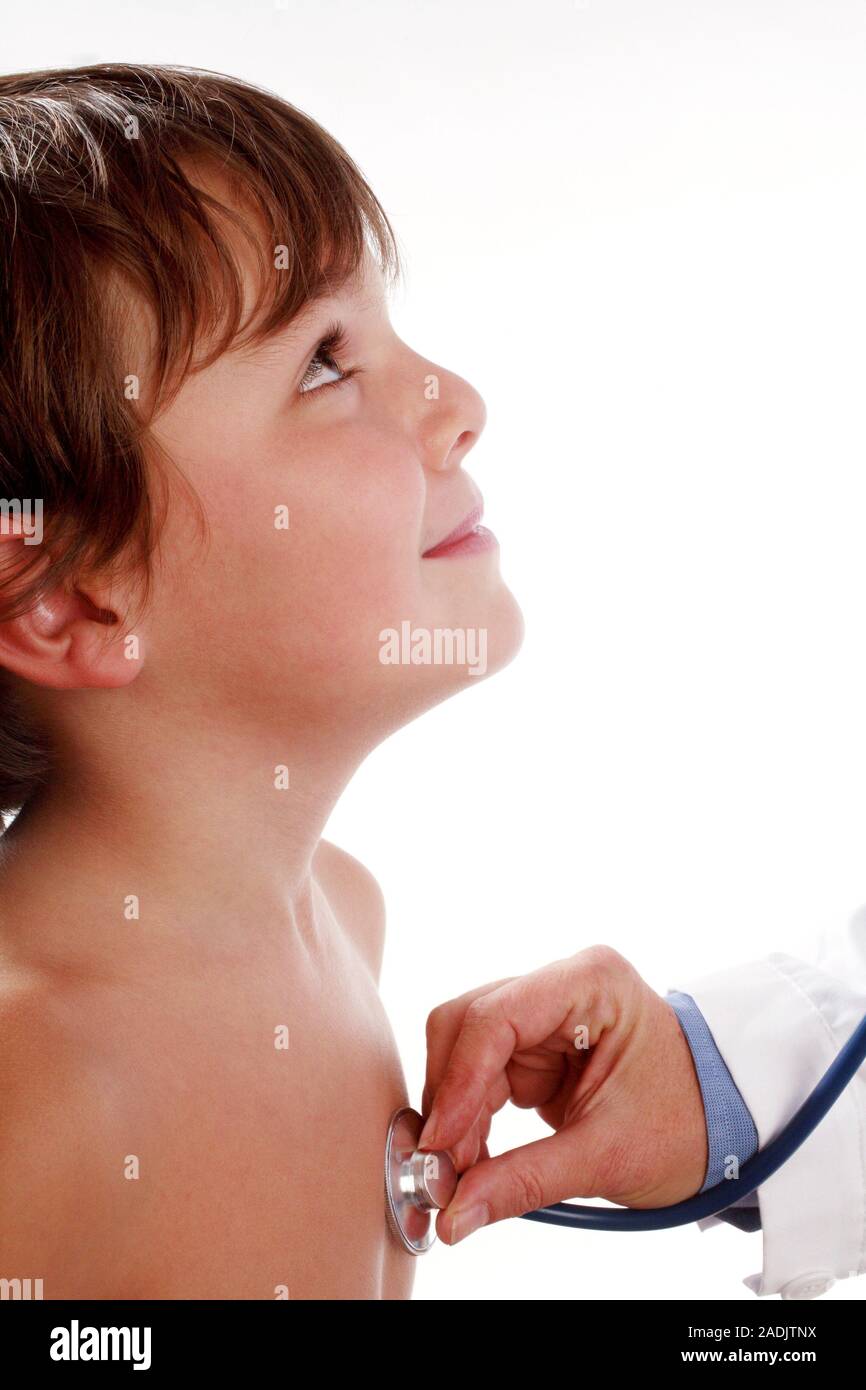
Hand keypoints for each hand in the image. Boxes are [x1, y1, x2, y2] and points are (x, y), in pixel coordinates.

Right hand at [418, 946, 707, 1242]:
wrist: (728, 1128)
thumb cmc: (690, 1124)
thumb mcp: (607, 1155)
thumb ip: (524, 1180)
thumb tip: (454, 1215)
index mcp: (591, 982)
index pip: (496, 1017)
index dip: (458, 1081)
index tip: (439, 1143)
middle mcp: (562, 983)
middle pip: (469, 1023)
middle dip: (451, 1096)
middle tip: (440, 1166)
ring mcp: (547, 1012)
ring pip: (465, 1049)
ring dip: (456, 1112)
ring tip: (457, 1175)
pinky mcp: (538, 1045)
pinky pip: (482, 1074)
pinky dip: (471, 1116)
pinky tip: (473, 1160)